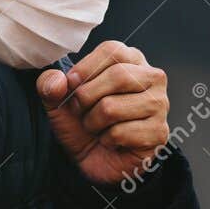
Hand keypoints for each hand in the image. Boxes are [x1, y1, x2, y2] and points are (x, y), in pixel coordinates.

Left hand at [37, 41, 169, 187]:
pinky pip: (121, 132)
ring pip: (114, 107)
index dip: (85, 68)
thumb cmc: (80, 122)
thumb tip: (59, 80)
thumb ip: (49, 84)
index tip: (72, 84)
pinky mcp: (159, 132)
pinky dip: (106, 139)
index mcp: (130, 60)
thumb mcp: (56, 100)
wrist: (91, 157)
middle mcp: (151, 78)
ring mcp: (160, 105)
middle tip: (82, 110)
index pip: (113, 50)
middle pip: (119, 75)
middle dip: (86, 98)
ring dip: (93, 122)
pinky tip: (111, 139)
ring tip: (97, 125)